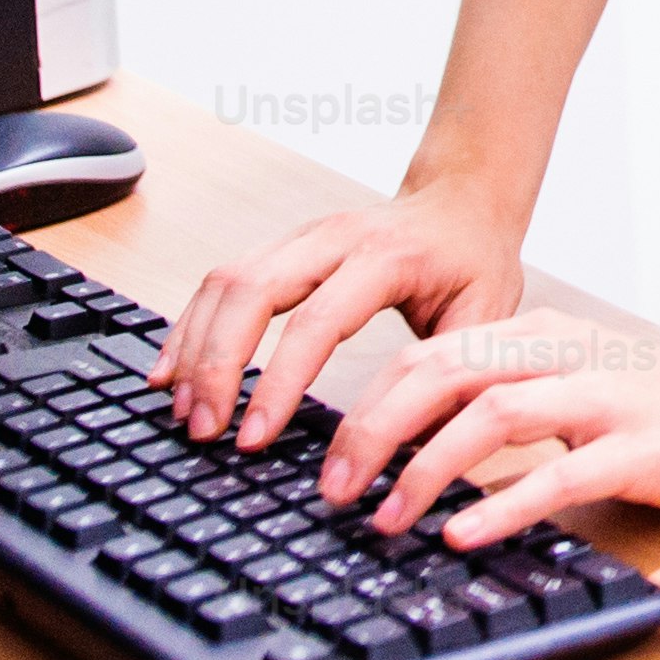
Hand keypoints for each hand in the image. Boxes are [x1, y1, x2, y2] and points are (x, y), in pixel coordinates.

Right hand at [149, 178, 526, 448]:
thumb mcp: (484, 318)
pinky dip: (191, 325)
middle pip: (251, 290)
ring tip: (180, 410)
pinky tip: (174, 371)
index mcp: (387, 258)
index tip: (254, 437)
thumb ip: (451, 382)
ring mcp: (301, 236)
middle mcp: (334, 238)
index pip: (317, 321)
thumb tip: (418, 461)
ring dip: (194, 346)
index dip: (280, 382)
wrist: (465, 198)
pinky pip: (222, 280)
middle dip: (217, 364)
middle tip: (204, 430)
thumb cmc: (474, 260)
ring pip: (226, 280)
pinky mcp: (282, 246)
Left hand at [313, 310, 659, 549]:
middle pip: (444, 372)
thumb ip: (501, 398)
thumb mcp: (566, 383)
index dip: (366, 405)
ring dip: (426, 468)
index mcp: (539, 336)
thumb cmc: (655, 402)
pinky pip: (560, 472)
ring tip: (386, 519)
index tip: (327, 461)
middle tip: (335, 491)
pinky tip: (463, 535)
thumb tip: (407, 447)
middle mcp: (563, 355)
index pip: (430, 355)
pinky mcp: (639, 445)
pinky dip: (503, 504)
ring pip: (492, 413)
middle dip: (374, 431)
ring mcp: (603, 397)